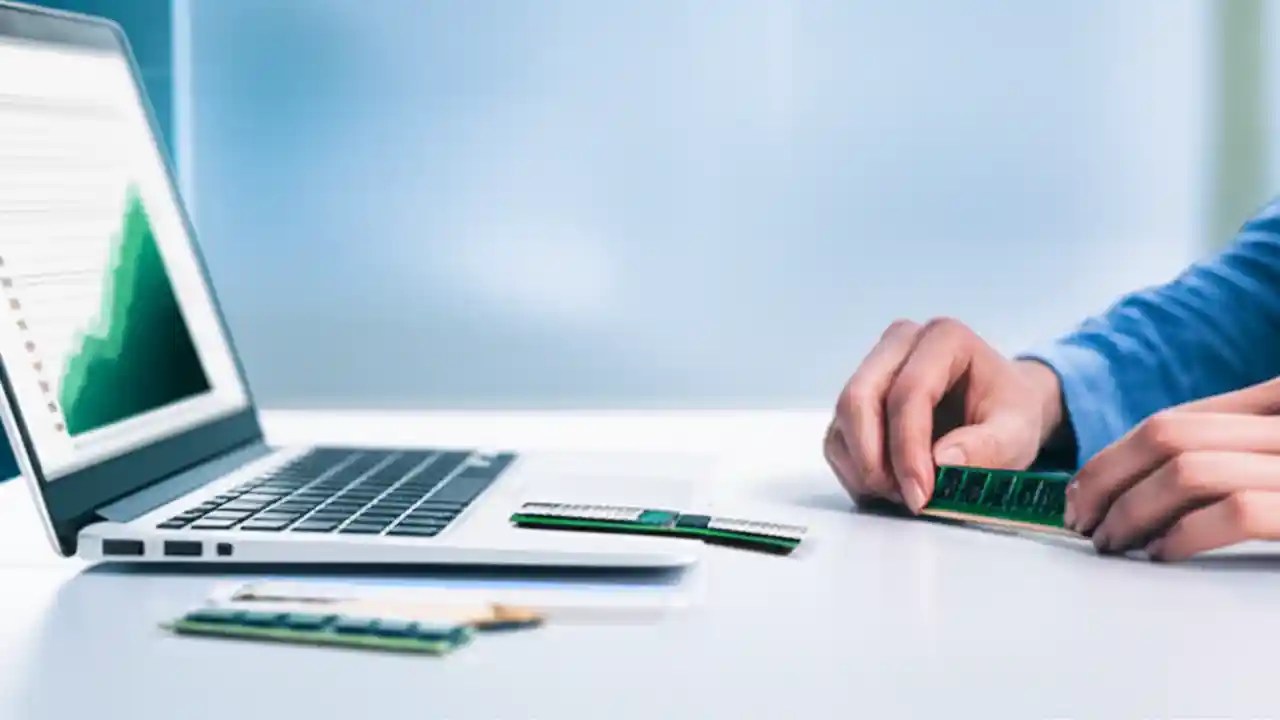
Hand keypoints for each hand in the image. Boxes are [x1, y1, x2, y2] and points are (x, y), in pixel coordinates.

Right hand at [825, 318, 1064, 512]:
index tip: (921, 495)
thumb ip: (989, 446)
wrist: (999, 410)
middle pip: (860, 398)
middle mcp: (899, 343)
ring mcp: (872, 368)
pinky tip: (888, 487)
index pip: (909, 392)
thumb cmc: (1009, 414)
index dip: (908, 448)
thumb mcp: (1017, 433)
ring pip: (843, 420)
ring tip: (903, 495)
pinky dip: (855, 471)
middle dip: (875, 458)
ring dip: (864, 468)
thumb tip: (943, 461)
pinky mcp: (857, 399)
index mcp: (943, 338)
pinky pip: (837, 438)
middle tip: (903, 498)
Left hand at [1066, 378, 1279, 560]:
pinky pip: (1236, 512)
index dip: (1114, 458)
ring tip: (1112, 541)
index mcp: (1277, 402)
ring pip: (1186, 472)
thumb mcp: (1271, 454)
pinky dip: (1186, 534)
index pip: (1173, 421)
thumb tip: (1143, 482)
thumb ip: (1230, 448)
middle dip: (1107, 483)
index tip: (1080, 494)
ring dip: (1132, 512)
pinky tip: (1163, 553)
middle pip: (1165, 438)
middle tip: (1081, 522)